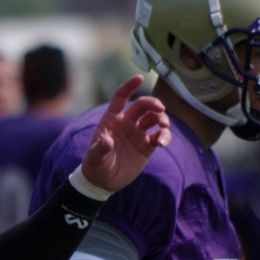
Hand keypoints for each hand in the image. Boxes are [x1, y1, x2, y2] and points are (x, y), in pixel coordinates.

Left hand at [80, 75, 170, 191]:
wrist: (103, 182)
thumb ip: (99, 149)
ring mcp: (138, 133)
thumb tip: (107, 140)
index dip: (129, 86)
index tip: (140, 77)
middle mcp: (126, 123)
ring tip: (163, 129)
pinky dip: (165, 137)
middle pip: (143, 106)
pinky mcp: (147, 146)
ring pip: (154, 119)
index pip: (121, 97)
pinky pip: (160, 136)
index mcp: (111, 120)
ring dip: (162, 120)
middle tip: (160, 110)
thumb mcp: (94, 158)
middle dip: (153, 104)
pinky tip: (162, 143)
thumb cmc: (95, 166)